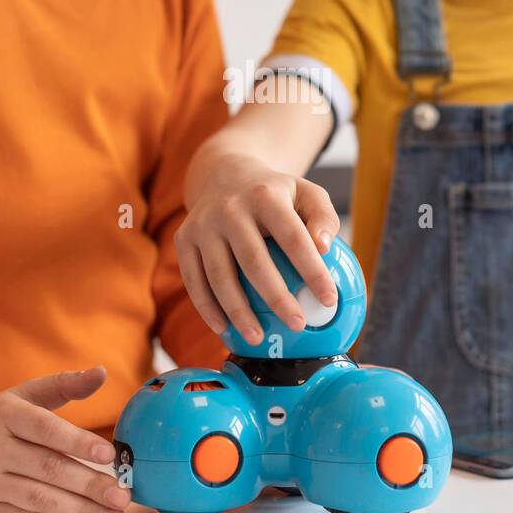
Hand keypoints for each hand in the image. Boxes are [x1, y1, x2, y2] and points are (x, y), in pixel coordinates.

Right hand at [0, 368, 130, 512]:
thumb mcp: (23, 395)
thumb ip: (64, 384)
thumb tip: (102, 372)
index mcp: (6, 415)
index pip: (44, 429)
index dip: (77, 441)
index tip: (108, 453)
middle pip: (46, 469)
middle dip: (88, 485)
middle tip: (122, 496)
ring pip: (38, 499)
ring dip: (79, 511)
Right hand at [176, 152, 339, 343]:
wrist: (224, 174)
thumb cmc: (274, 194)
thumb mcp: (306, 193)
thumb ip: (323, 217)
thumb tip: (324, 247)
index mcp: (265, 196)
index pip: (293, 237)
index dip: (312, 270)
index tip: (329, 300)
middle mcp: (229, 208)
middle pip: (253, 260)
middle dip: (276, 297)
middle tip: (296, 324)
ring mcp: (202, 224)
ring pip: (219, 275)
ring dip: (238, 311)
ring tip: (258, 338)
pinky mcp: (183, 239)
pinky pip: (194, 280)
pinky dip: (207, 308)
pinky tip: (224, 329)